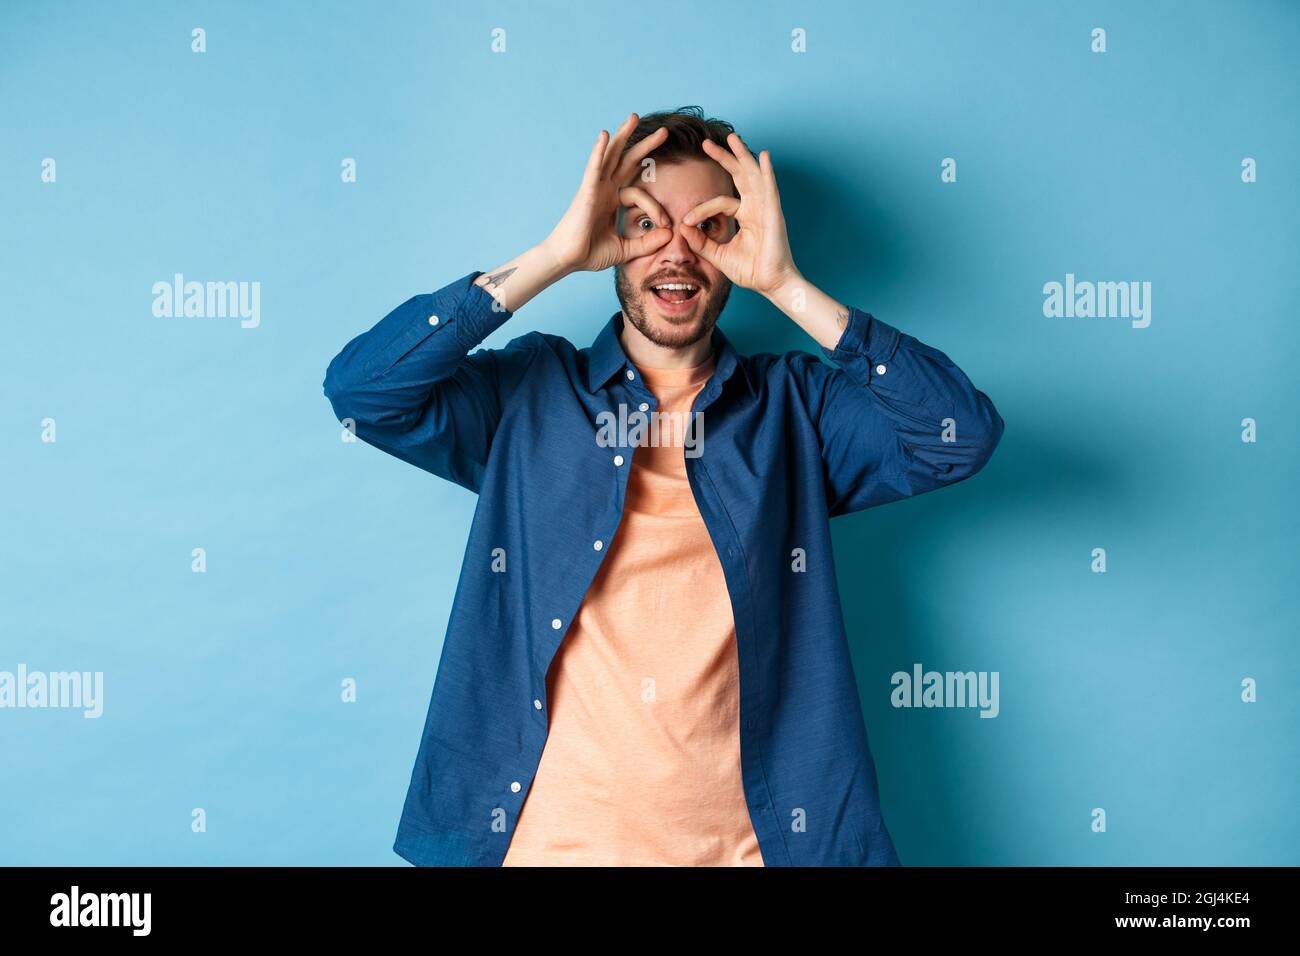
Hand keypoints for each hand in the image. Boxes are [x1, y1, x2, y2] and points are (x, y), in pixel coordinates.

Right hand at [541, 113, 673, 274]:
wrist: (567, 260)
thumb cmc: (589, 253)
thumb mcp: (626, 249)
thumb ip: (647, 243)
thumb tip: (670, 235)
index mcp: (612, 200)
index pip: (640, 193)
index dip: (656, 208)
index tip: (667, 225)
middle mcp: (604, 189)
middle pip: (627, 160)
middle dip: (645, 145)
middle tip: (664, 132)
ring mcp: (594, 187)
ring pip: (611, 156)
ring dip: (623, 136)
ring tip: (634, 117)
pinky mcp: (586, 192)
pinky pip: (593, 167)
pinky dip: (599, 151)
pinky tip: (604, 135)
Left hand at [678, 133, 799, 296]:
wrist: (770, 283)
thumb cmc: (750, 270)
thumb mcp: (718, 255)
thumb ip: (700, 241)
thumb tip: (682, 227)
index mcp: (745, 215)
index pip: (720, 202)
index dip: (701, 209)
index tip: (686, 221)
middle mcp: (756, 207)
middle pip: (738, 175)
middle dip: (723, 158)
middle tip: (705, 144)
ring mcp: (766, 208)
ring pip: (752, 175)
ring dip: (742, 155)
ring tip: (732, 138)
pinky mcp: (774, 214)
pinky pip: (770, 189)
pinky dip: (767, 172)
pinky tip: (763, 156)